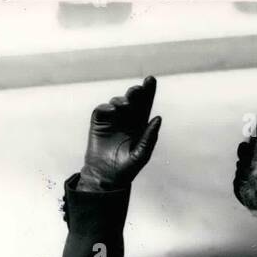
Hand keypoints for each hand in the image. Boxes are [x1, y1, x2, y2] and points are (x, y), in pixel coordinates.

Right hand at [79, 75, 161, 191]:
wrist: (106, 177)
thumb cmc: (126, 169)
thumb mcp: (141, 154)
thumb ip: (150, 137)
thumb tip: (158, 118)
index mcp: (139, 125)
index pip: (145, 105)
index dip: (148, 91)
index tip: (151, 80)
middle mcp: (126, 119)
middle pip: (132, 100)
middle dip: (135, 92)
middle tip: (137, 91)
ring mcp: (112, 119)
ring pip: (117, 101)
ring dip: (121, 101)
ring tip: (125, 106)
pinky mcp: (99, 122)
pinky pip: (102, 109)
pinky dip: (107, 107)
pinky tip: (112, 111)